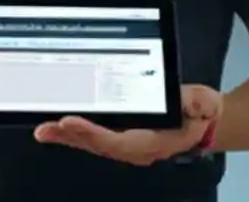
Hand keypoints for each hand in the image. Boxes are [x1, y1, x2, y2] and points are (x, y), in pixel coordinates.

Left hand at [33, 85, 221, 166]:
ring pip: (91, 143)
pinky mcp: (118, 136)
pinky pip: (92, 137)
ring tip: (44, 129)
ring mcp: (125, 143)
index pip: (119, 141)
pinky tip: (53, 129)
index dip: (94, 133)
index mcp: (154, 141)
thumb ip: (198, 103)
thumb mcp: (204, 103)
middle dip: (73, 135)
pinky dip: (71, 133)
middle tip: (50, 125)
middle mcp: (136, 147)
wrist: (200, 121)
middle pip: (99, 144)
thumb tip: (191, 102)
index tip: (72, 121)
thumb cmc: (199, 111)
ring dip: (67, 136)